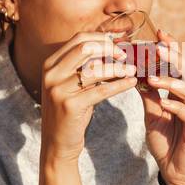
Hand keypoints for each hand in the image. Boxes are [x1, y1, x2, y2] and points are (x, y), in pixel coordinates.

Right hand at [39, 31, 138, 164]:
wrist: (57, 145)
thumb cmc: (71, 113)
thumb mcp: (72, 86)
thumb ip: (85, 67)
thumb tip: (112, 48)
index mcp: (50, 64)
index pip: (79, 39)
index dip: (102, 39)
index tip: (119, 45)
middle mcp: (51, 74)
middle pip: (85, 47)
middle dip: (109, 48)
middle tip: (126, 55)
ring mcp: (58, 89)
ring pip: (95, 69)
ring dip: (118, 68)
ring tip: (133, 70)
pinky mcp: (69, 106)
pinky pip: (101, 90)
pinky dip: (119, 84)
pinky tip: (131, 83)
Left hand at [136, 28, 184, 184]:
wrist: (174, 172)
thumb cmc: (165, 142)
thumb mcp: (152, 115)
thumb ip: (149, 95)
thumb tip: (135, 73)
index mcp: (182, 94)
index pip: (179, 66)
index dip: (172, 49)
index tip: (159, 33)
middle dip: (174, 58)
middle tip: (158, 47)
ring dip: (171, 81)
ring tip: (153, 77)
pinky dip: (177, 107)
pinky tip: (165, 103)